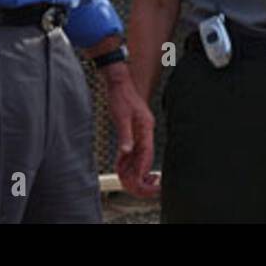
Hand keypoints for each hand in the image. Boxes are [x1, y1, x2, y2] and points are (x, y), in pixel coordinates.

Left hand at [105, 65, 159, 197]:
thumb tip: (127, 152)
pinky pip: (135, 148)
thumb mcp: (120, 117)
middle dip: (141, 171)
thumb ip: (125, 135)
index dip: (144, 168)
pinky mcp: (135, 129)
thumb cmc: (120, 96)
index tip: (140, 180)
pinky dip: (130, 158)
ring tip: (128, 178)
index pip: (147, 152)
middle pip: (146, 156)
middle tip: (135, 184)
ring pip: (141, 154)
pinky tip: (124, 165)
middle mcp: (146, 130)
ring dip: (134, 167)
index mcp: (146, 127)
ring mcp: (141, 130)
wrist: (119, 82)